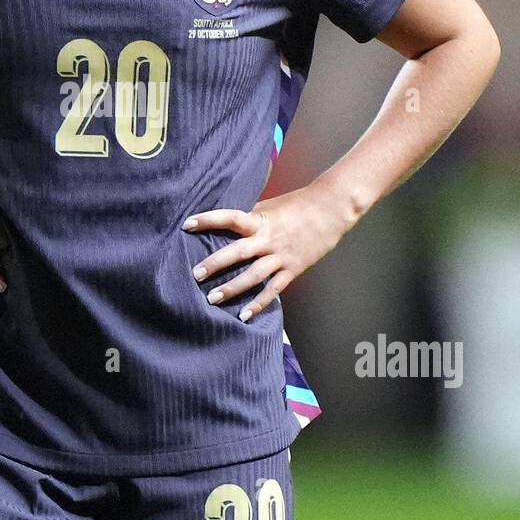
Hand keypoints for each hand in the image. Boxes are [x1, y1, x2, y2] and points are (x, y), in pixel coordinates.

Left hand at [182, 183, 349, 320]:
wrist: (332, 208)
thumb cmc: (299, 203)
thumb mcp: (271, 205)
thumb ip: (251, 217)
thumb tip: (229, 224)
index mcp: (260, 219)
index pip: (229, 218)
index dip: (208, 220)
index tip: (187, 224)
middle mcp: (268, 239)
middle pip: (237, 253)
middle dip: (215, 264)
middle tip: (195, 274)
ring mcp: (281, 256)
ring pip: (253, 276)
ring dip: (232, 288)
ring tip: (212, 299)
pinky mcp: (293, 269)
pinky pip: (273, 290)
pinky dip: (258, 304)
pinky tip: (244, 315)